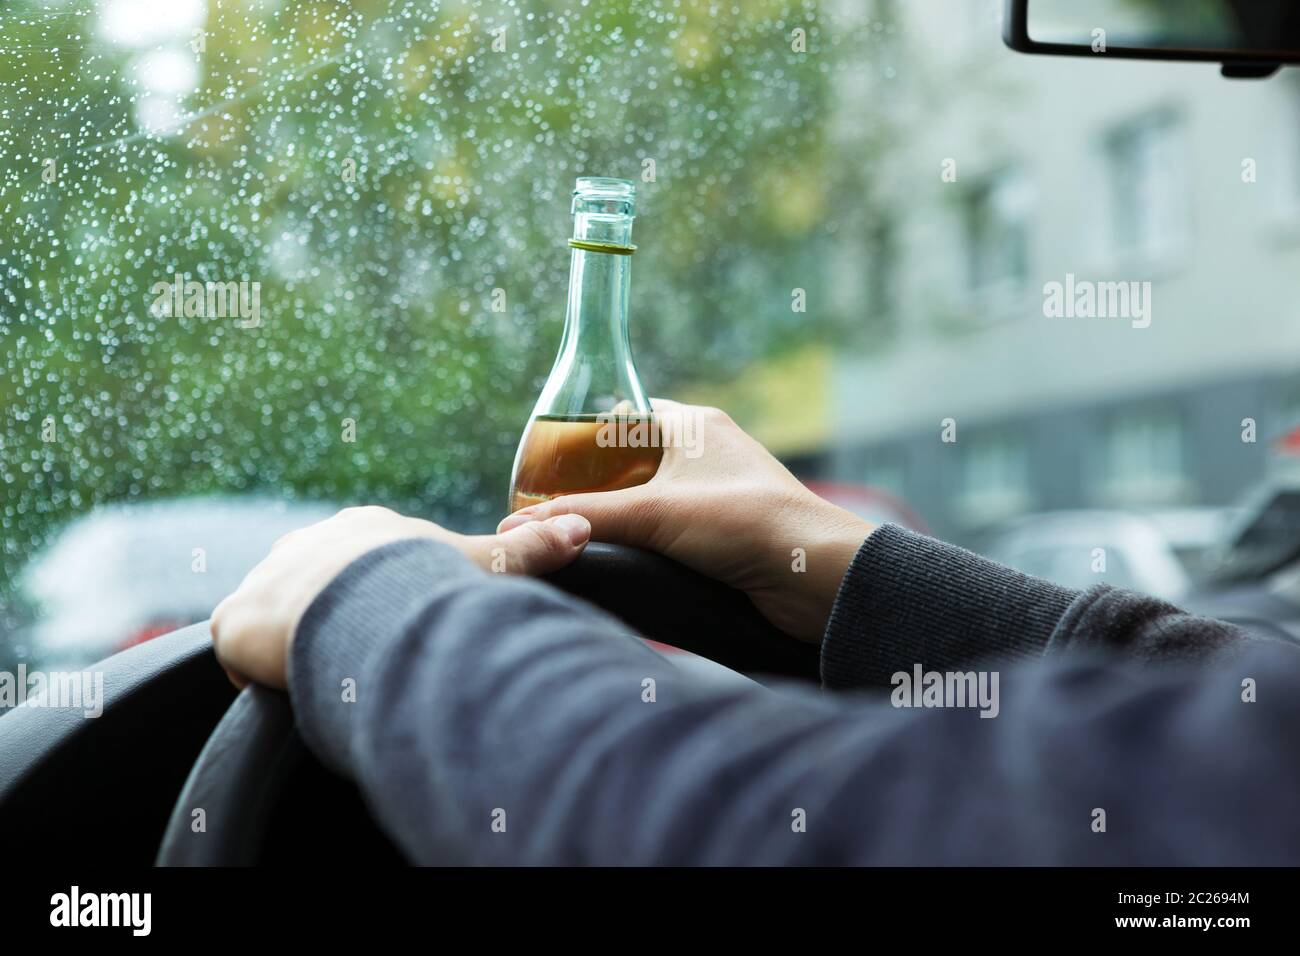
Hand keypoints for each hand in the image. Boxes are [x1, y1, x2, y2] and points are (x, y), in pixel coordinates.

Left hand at [211, 505, 590, 688]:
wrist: (360, 605)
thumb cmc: (428, 582)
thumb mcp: (487, 565)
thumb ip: (532, 548)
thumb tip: (582, 527)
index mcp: (366, 530)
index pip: (369, 567)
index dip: (384, 601)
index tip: (400, 630)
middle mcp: (309, 543)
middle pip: (320, 592)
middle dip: (339, 624)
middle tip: (368, 660)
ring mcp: (267, 579)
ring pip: (281, 620)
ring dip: (301, 648)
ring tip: (333, 679)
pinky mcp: (235, 619)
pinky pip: (243, 651)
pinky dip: (263, 674)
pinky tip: (292, 692)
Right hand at [498, 401, 873, 641]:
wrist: (816, 577)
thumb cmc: (745, 523)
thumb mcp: (653, 514)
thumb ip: (585, 518)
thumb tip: (517, 529)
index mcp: (694, 424)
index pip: (625, 414)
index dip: (584, 436)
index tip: (545, 465)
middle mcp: (708, 453)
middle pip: (633, 463)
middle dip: (596, 488)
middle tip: (550, 511)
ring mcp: (719, 495)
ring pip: (653, 502)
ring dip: (622, 522)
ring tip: (576, 540)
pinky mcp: (727, 536)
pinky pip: (673, 533)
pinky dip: (647, 546)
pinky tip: (621, 564)